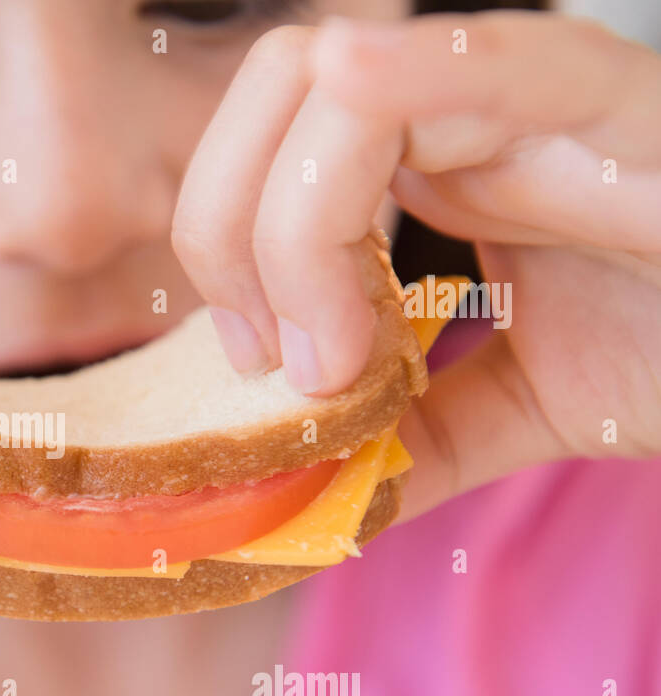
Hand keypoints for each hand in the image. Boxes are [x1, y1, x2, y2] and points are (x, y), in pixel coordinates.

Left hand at [172, 12, 660, 519]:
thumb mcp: (525, 404)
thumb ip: (420, 442)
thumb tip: (323, 502)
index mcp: (428, 160)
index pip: (260, 139)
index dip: (219, 244)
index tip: (253, 361)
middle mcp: (459, 108)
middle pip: (274, 84)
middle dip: (225, 227)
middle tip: (277, 357)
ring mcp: (527, 92)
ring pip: (340, 77)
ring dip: (295, 227)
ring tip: (344, 351)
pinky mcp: (610, 98)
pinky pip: (486, 59)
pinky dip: (402, 93)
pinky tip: (366, 151)